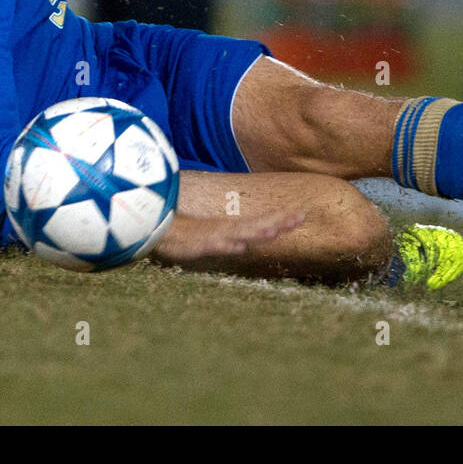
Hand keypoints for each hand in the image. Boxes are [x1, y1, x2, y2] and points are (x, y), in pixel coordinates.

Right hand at [153, 208, 304, 262]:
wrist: (161, 229)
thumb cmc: (187, 234)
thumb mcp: (212, 239)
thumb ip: (228, 241)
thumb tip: (243, 247)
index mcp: (233, 227)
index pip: (261, 221)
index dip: (281, 218)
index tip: (301, 215)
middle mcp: (227, 229)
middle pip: (257, 225)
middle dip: (278, 222)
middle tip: (301, 218)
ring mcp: (215, 235)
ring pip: (240, 233)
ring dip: (258, 231)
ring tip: (275, 232)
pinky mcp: (200, 243)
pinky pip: (215, 245)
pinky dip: (227, 246)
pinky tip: (239, 248)